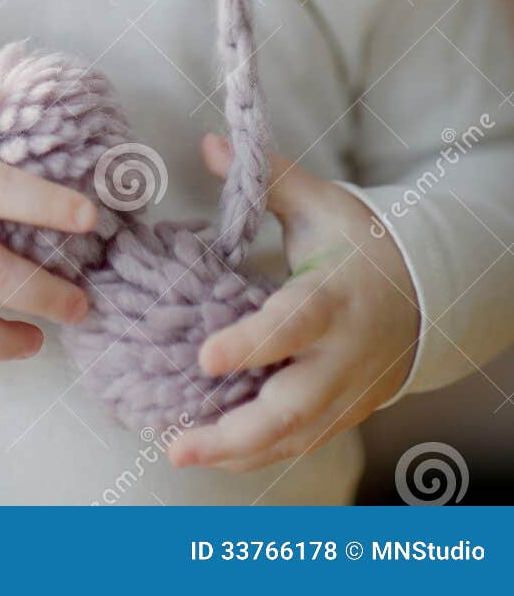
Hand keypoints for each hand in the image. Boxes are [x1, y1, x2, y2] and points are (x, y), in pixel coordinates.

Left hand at [166, 133, 420, 473]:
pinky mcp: (340, 415)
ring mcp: (343, 393)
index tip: (205, 355)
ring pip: (292, 437)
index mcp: (333, 299)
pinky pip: (296, 445)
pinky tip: (210, 455)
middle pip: (293, 406)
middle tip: (177, 444)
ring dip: (235, 453)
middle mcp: (339, 356)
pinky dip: (254, 456)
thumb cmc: (359, 244)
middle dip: (235, 431)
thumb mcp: (321, 204)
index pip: (292, 326)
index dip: (251, 343)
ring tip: (179, 453)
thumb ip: (267, 179)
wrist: (422, 295)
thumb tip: (209, 143)